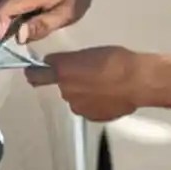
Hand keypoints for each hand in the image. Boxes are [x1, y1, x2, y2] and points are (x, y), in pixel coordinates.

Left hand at [25, 46, 147, 121]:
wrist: (138, 81)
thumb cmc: (116, 60)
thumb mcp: (89, 53)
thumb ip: (70, 61)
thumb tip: (60, 65)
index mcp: (63, 70)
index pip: (36, 73)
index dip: (34, 72)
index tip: (32, 72)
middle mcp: (65, 90)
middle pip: (60, 85)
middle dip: (69, 80)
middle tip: (88, 73)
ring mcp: (77, 106)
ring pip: (75, 97)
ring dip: (83, 92)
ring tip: (103, 85)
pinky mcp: (90, 117)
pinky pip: (87, 107)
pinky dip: (94, 102)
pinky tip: (108, 95)